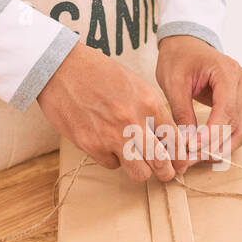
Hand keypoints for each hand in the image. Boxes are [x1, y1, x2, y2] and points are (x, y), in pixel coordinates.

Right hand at [37, 42, 177, 181]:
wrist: (61, 68)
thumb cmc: (99, 73)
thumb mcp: (135, 85)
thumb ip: (152, 111)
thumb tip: (165, 139)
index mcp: (149, 103)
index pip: (175, 140)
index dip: (180, 157)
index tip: (179, 163)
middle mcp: (133, 122)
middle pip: (161, 163)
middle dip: (166, 172)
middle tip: (166, 173)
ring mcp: (111, 136)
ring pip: (139, 173)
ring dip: (140, 170)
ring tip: (137, 162)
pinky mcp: (91, 145)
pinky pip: (111, 165)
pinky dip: (112, 159)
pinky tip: (106, 144)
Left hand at [155, 34, 241, 172]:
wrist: (186, 44)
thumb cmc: (179, 58)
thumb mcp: (173, 83)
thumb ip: (182, 112)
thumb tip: (188, 142)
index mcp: (228, 72)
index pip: (226, 110)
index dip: (211, 133)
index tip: (192, 148)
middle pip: (237, 124)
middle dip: (214, 146)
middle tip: (190, 159)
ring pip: (241, 131)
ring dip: (220, 148)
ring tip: (196, 159)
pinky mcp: (240, 103)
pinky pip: (237, 128)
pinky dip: (223, 142)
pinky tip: (204, 151)